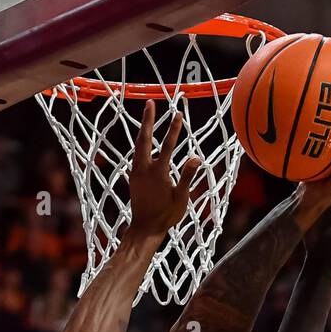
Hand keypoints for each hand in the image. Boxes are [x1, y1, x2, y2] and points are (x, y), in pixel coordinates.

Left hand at [128, 102, 199, 238]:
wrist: (144, 228)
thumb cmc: (165, 216)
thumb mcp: (181, 198)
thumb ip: (187, 176)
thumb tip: (197, 158)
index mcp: (158, 173)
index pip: (168, 145)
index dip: (174, 129)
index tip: (178, 114)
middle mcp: (144, 169)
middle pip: (145, 138)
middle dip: (148, 119)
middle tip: (151, 103)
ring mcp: (136, 172)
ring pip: (138, 145)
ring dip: (143, 129)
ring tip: (147, 115)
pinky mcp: (133, 177)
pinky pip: (136, 155)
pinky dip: (140, 144)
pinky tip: (143, 141)